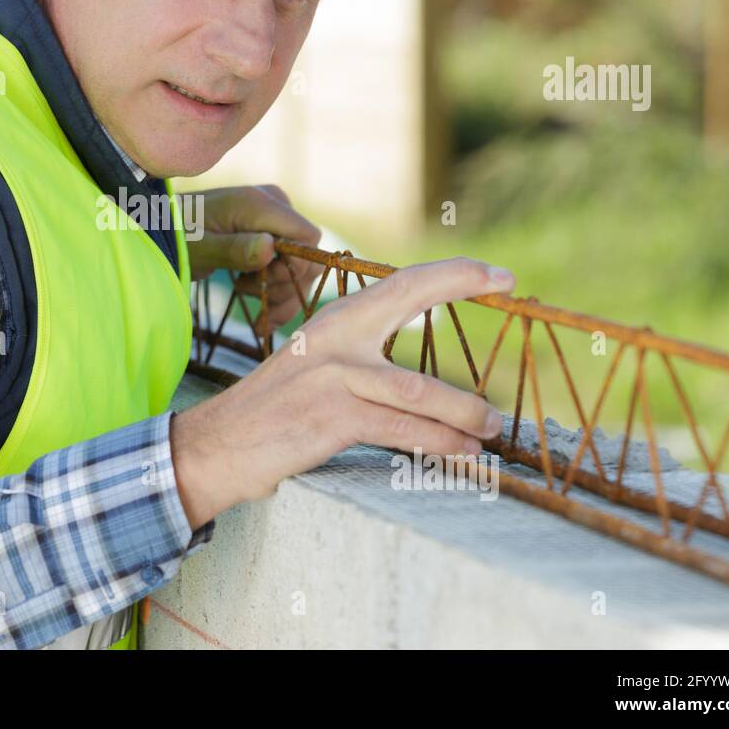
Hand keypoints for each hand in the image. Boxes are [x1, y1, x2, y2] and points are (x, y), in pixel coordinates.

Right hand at [170, 257, 516, 529]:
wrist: (217, 447)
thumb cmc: (271, 415)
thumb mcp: (314, 372)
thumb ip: (359, 362)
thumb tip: (415, 380)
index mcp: (333, 323)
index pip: (400, 282)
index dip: (452, 273)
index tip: (497, 273)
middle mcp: (335, 338)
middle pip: (411, 297)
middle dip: (463, 282)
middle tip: (512, 287)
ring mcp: (335, 376)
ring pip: (422, 390)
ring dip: (467, 413)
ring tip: (491, 429)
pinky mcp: (334, 417)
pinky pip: (405, 431)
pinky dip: (442, 445)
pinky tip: (463, 455)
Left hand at [186, 185, 323, 325]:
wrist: (161, 227)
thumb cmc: (176, 236)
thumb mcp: (200, 248)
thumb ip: (235, 249)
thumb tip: (271, 248)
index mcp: (260, 204)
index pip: (308, 239)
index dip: (295, 268)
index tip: (263, 283)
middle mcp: (274, 207)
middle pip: (307, 257)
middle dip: (284, 286)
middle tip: (245, 293)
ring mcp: (274, 221)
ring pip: (300, 269)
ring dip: (279, 295)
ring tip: (249, 306)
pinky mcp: (271, 236)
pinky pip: (288, 269)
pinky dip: (277, 296)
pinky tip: (262, 320)